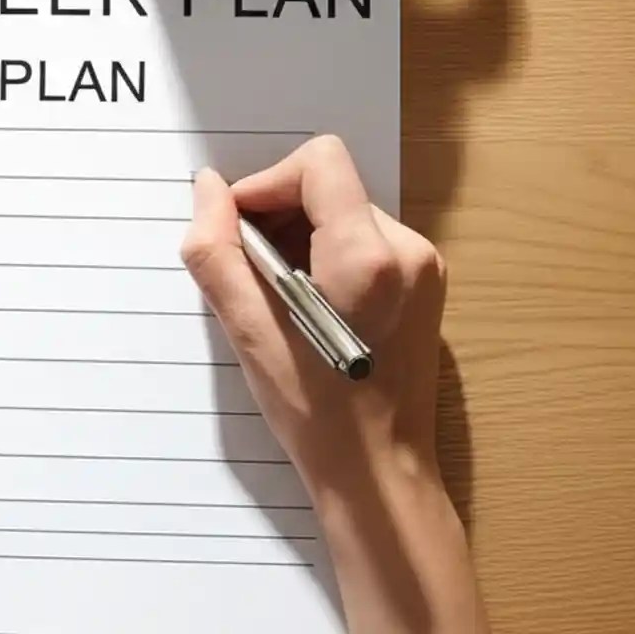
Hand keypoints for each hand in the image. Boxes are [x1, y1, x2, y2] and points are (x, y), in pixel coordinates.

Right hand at [183, 136, 487, 632]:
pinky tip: (308, 308)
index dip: (267, 184)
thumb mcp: (247, 332)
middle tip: (249, 272)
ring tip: (277, 298)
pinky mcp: (427, 285)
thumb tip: (207, 191)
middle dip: (280, 217)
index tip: (238, 229)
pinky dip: (328, 258)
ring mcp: (425, 267)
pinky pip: (367, 242)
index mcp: (367, 256)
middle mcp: (408, 250)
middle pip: (331, 188)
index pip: (319, 163)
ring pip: (347, 214)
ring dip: (302, 239)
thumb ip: (217, 251)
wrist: (379, 471)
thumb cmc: (313, 411)